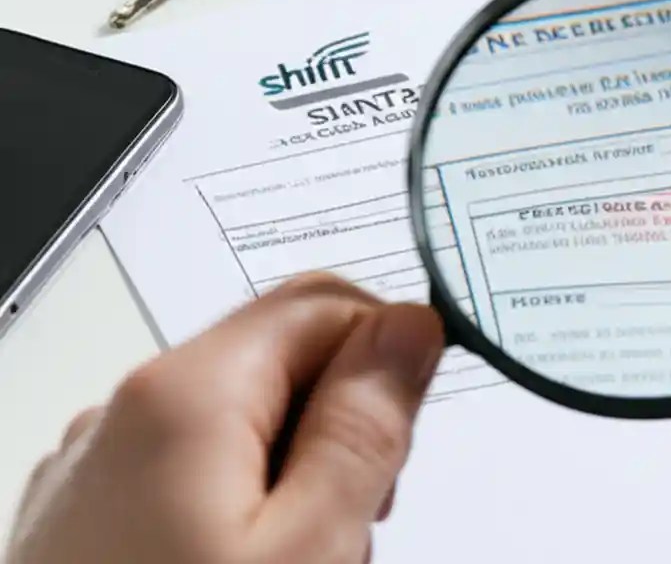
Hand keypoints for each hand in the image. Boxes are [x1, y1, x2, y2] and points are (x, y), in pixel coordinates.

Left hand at [4, 273, 443, 563]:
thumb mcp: (311, 549)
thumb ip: (364, 424)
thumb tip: (408, 330)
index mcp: (184, 396)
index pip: (324, 303)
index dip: (390, 351)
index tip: (414, 426)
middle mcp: (124, 413)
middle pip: (277, 355)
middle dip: (344, 414)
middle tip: (361, 514)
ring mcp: (94, 467)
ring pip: (238, 416)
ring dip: (297, 463)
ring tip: (307, 557)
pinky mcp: (84, 518)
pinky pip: (187, 468)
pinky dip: (242, 497)